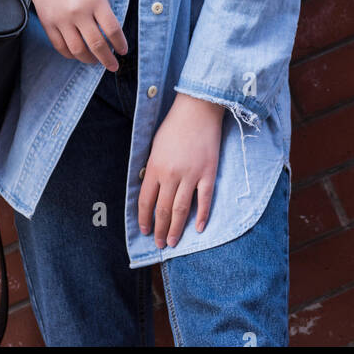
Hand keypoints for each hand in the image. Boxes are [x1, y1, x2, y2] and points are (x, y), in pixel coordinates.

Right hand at [10, 0, 125, 70]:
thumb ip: (102, 3)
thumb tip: (109, 28)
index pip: (112, 29)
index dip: (120, 44)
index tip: (123, 50)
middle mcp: (78, 11)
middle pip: (97, 44)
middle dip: (108, 59)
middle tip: (113, 66)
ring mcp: (61, 19)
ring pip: (78, 50)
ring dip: (89, 60)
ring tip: (96, 61)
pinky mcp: (48, 23)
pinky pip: (60, 47)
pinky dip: (71, 54)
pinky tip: (78, 54)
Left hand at [138, 93, 223, 247]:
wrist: (198, 109)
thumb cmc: (174, 125)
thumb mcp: (155, 146)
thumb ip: (153, 168)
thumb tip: (152, 190)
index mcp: (155, 167)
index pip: (146, 201)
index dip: (144, 219)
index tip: (145, 230)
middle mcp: (171, 174)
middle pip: (163, 209)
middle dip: (160, 230)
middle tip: (159, 244)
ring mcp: (191, 175)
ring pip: (182, 209)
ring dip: (177, 228)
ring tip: (173, 242)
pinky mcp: (208, 173)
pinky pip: (205, 200)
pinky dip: (202, 216)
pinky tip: (198, 228)